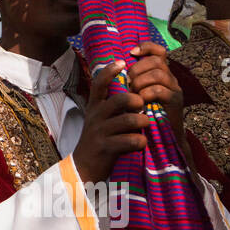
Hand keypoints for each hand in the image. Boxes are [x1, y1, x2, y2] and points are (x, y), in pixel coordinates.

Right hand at [72, 59, 148, 184]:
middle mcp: (95, 116)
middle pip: (117, 100)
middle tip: (142, 102)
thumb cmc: (98, 139)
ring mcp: (99, 132)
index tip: (122, 62)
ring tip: (146, 122)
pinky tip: (142, 142)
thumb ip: (111, 106)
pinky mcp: (105, 148)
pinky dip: (140, 140)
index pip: (99, 83)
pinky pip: (129, 140)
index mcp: (94, 107)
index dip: (110, 71)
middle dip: (134, 99)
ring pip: (127, 120)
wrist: (83, 167)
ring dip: (141, 120)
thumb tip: (131, 90)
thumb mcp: (99, 119)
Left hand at [127, 42, 184, 152]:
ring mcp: (175, 89)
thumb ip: (130, 81)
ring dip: (141, 81)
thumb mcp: (136, 95)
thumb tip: (114, 66)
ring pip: (158, 74)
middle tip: (128, 82)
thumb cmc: (143, 115)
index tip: (131, 52)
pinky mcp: (175, 102)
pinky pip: (160, 90)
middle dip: (137, 69)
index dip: (147, 47)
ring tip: (133, 92)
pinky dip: (146, 93)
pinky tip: (140, 101)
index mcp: (160, 73)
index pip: (158, 51)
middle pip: (156, 61)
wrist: (161, 140)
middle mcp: (170, 78)